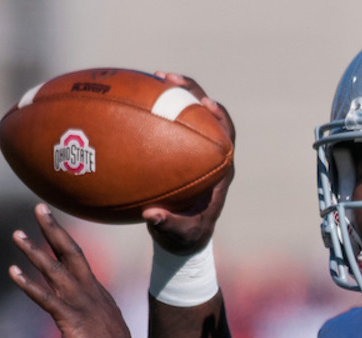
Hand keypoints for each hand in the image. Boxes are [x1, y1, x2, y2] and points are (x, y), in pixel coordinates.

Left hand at [10, 204, 140, 337]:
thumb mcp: (105, 330)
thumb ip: (93, 319)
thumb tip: (86, 322)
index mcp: (98, 294)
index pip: (79, 260)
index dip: (64, 241)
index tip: (52, 225)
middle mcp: (90, 292)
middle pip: (70, 253)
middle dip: (52, 230)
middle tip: (38, 208)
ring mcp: (80, 304)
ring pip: (54, 270)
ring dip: (34, 251)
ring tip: (17, 234)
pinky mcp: (71, 319)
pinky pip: (45, 297)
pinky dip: (28, 283)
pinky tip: (13, 271)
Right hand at [143, 72, 235, 254]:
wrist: (183, 238)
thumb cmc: (185, 236)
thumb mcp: (178, 233)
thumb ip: (168, 225)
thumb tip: (152, 215)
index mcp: (218, 171)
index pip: (226, 136)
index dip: (219, 117)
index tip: (205, 103)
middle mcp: (209, 156)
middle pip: (207, 114)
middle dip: (191, 91)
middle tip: (168, 77)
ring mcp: (193, 151)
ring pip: (188, 114)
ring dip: (173, 93)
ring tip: (153, 76)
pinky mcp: (177, 152)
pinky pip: (168, 124)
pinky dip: (156, 111)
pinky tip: (135, 100)